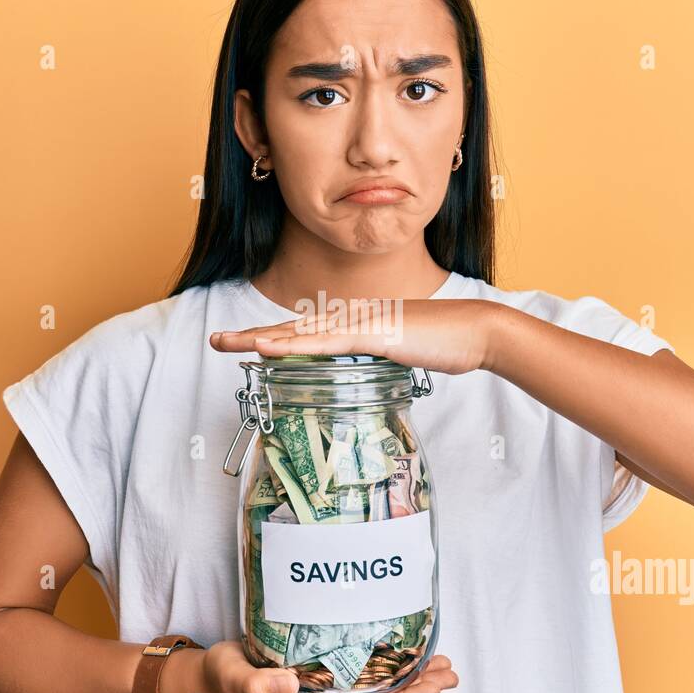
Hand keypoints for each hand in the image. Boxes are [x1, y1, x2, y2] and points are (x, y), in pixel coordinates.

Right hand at [187, 641, 457, 692]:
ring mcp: (323, 689)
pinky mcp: (318, 672)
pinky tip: (400, 651)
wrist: (208, 678)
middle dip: (418, 686)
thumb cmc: (223, 678)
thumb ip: (260, 685)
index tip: (432, 686)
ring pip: (375, 687)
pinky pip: (361, 672)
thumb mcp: (237, 678)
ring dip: (409, 676)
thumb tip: (292, 685)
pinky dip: (386, 663)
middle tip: (449, 670)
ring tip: (439, 663)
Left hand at [209, 298, 502, 375]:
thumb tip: (369, 375)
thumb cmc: (447, 343)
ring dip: (261, 338)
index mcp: (359, 322)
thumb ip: (381, 360)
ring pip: (300, 333)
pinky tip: (267, 348)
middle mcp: (353, 317)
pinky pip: (326, 343)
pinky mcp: (374, 335)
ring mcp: (362, 324)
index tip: (245, 344)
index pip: (307, 332)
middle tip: (216, 342)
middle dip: (252, 335)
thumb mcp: (404, 354)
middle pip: (293, 328)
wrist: (477, 332)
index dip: (274, 336)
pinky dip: (294, 346)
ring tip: (226, 344)